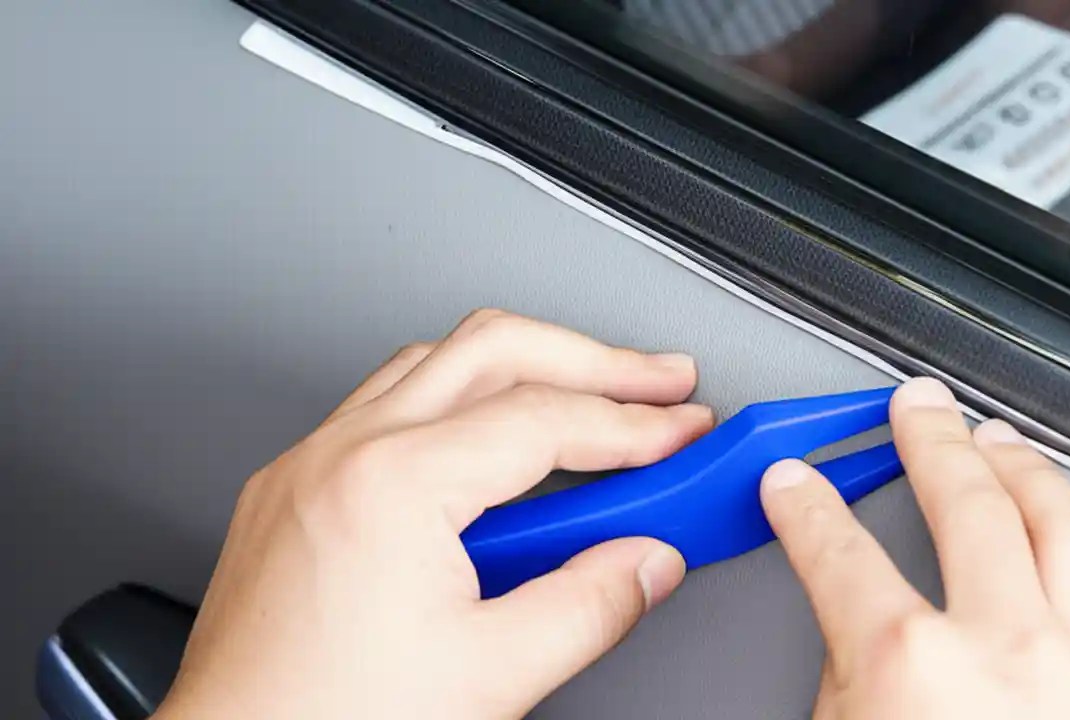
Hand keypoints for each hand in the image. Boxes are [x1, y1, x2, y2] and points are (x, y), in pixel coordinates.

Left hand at [154, 309, 712, 719]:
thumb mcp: (491, 677)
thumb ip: (589, 607)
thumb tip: (647, 562)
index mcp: (391, 484)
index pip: (543, 420)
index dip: (633, 425)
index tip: (685, 435)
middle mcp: (342, 453)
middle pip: (492, 349)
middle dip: (592, 360)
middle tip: (659, 383)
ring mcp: (309, 464)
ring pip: (435, 364)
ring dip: (524, 369)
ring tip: (593, 394)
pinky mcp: (293, 488)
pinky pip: (388, 404)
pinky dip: (461, 404)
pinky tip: (496, 441)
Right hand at [761, 378, 1069, 718]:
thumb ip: (851, 659)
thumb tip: (860, 611)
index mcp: (908, 661)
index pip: (839, 552)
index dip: (806, 506)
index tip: (795, 481)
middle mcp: (1000, 650)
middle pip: (968, 504)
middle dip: (933, 438)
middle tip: (914, 405)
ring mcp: (1069, 665)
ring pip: (1061, 525)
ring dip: (1021, 465)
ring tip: (992, 435)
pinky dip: (1064, 523)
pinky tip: (1044, 510)